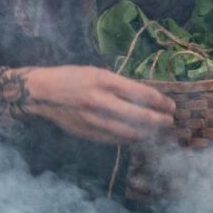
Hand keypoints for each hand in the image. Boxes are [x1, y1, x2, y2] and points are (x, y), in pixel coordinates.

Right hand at [0, 66, 175, 144]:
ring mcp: (93, 120)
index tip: (171, 106)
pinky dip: (128, 138)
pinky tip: (137, 136)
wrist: (41, 93)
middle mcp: (99, 101)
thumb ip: (119, 85)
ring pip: (128, 132)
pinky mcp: (87, 133)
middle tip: (169, 121)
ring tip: (156, 131)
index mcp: (103, 81)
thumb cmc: (71, 77)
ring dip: (147, 133)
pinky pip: (114, 140)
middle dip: (158, 121)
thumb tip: (146, 97)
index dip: (159, 102)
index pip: (140, 94)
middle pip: (138, 116)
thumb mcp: (96, 72)